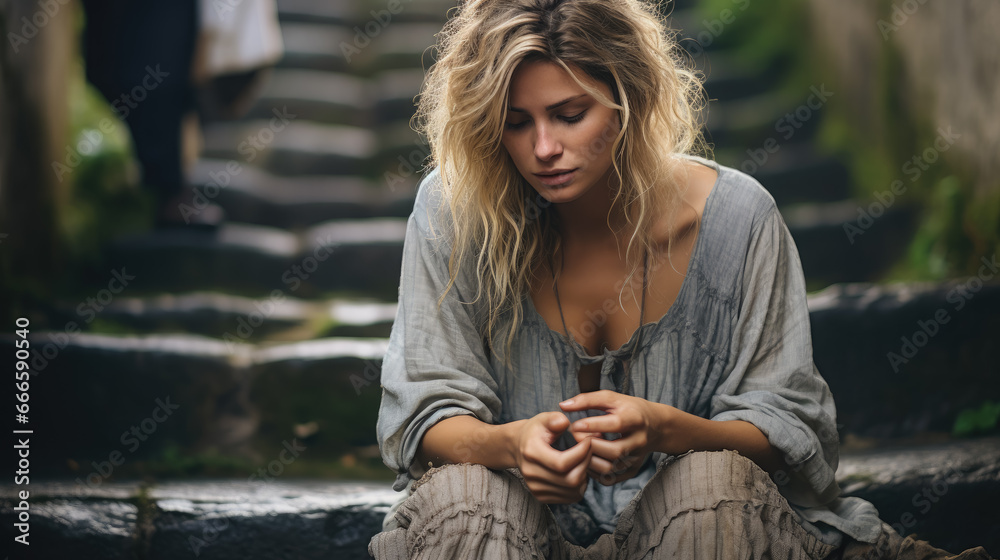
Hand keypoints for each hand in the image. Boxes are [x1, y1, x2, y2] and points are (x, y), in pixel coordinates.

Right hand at [513, 411, 592, 503]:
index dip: (581, 454)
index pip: (561, 463)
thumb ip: (554, 418)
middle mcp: (531, 474)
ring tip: (585, 461)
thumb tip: (564, 423)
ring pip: (572, 491)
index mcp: (531, 453)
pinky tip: (579, 471)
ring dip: (585, 476)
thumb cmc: (535, 431)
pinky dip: (580, 486)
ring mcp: (535, 488)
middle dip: (586, 465)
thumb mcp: (543, 419)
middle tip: (590, 451)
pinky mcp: (541, 496)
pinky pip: (570, 498)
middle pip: (569, 480)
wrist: (518, 446)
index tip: (588, 441)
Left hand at [560, 390, 674, 485]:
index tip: (574, 425)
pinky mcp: (633, 470)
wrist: (655, 425)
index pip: (615, 424)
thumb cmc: (628, 408)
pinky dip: (595, 473)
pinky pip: (611, 479)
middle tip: (575, 437)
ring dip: (590, 460)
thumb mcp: (611, 398)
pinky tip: (587, 461)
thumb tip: (563, 405)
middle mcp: (639, 441)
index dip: (593, 426)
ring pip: (611, 467)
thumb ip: (587, 400)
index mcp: (635, 419)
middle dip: (590, 445)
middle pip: (614, 450)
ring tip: (579, 449)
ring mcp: (637, 458)